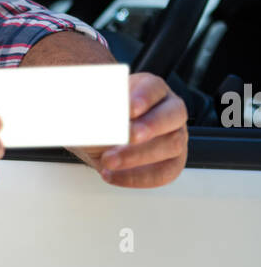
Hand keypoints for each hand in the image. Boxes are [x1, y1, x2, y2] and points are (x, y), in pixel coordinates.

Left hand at [72, 73, 188, 187]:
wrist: (95, 138)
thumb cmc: (99, 119)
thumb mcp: (91, 111)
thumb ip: (96, 113)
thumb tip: (99, 121)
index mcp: (151, 88)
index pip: (154, 89)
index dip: (143, 98)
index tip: (128, 109)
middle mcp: (168, 110)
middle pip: (173, 115)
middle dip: (150, 126)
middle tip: (128, 136)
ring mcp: (174, 136)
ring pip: (172, 145)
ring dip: (137, 156)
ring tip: (109, 160)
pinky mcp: (172, 162)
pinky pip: (164, 173)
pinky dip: (137, 177)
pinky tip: (113, 174)